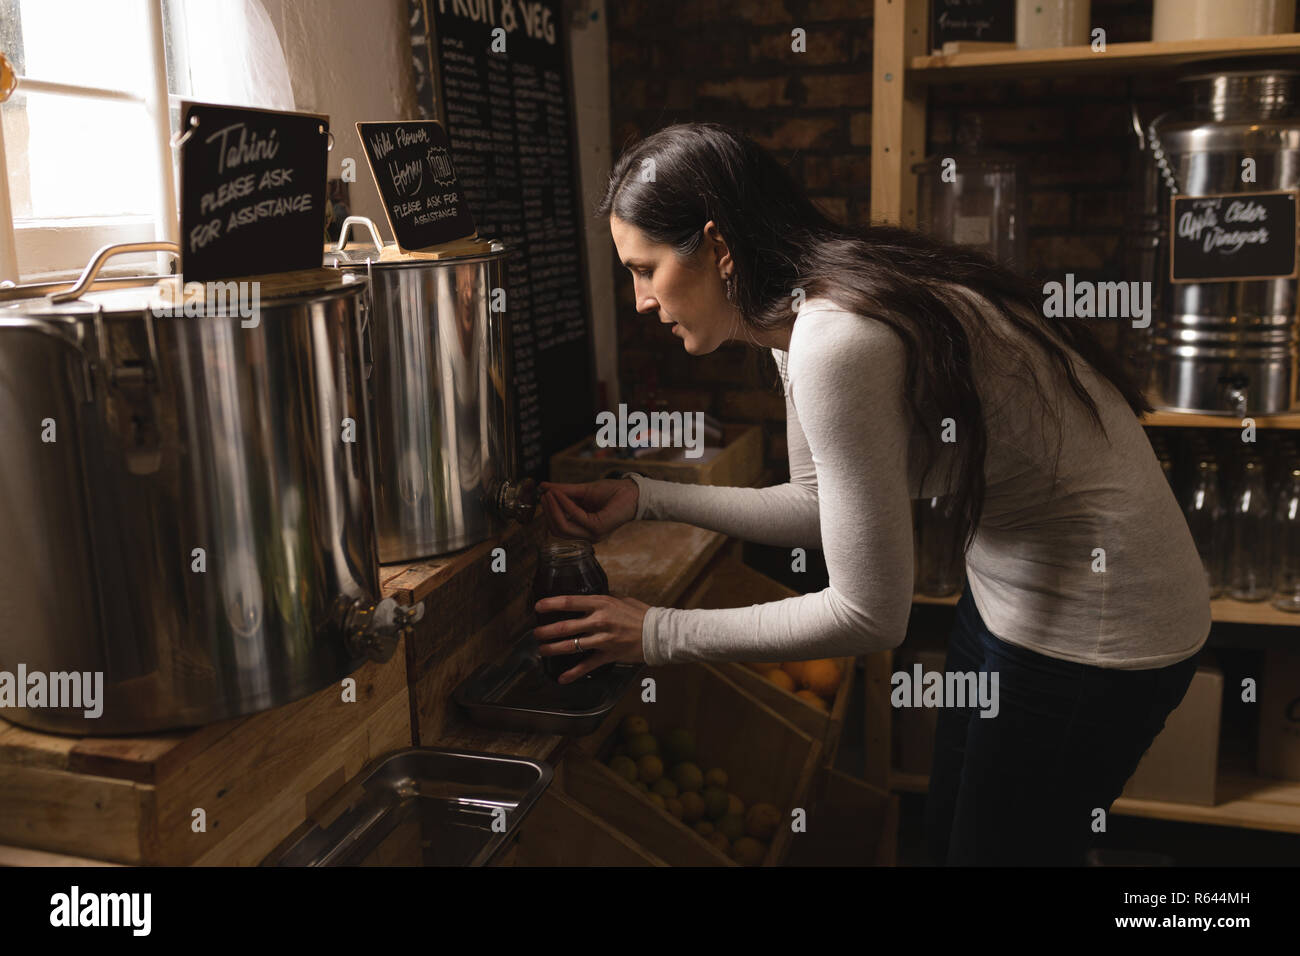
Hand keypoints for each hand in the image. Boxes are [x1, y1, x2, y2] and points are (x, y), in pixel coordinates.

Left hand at [532, 592, 650, 682]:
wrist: (659, 633)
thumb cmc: (642, 614)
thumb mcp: (621, 599)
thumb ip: (604, 600)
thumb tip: (591, 599)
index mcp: (601, 603)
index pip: (570, 602)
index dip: (551, 604)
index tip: (538, 607)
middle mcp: (599, 621)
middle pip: (565, 626)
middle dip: (546, 631)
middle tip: (536, 634)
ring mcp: (603, 639)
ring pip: (571, 646)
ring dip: (553, 649)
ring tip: (542, 650)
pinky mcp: (608, 655)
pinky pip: (587, 665)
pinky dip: (573, 673)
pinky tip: (562, 678)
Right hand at [537, 478, 637, 540]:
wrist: (632, 491)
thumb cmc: (611, 492)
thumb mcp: (582, 491)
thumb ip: (563, 491)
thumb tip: (543, 487)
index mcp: (584, 529)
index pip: (558, 528)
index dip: (548, 513)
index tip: (541, 496)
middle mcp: (588, 536)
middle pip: (558, 530)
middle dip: (548, 512)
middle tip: (543, 495)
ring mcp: (593, 534)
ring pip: (563, 527)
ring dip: (554, 509)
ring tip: (549, 493)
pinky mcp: (598, 527)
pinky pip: (575, 517)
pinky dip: (565, 505)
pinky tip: (560, 494)